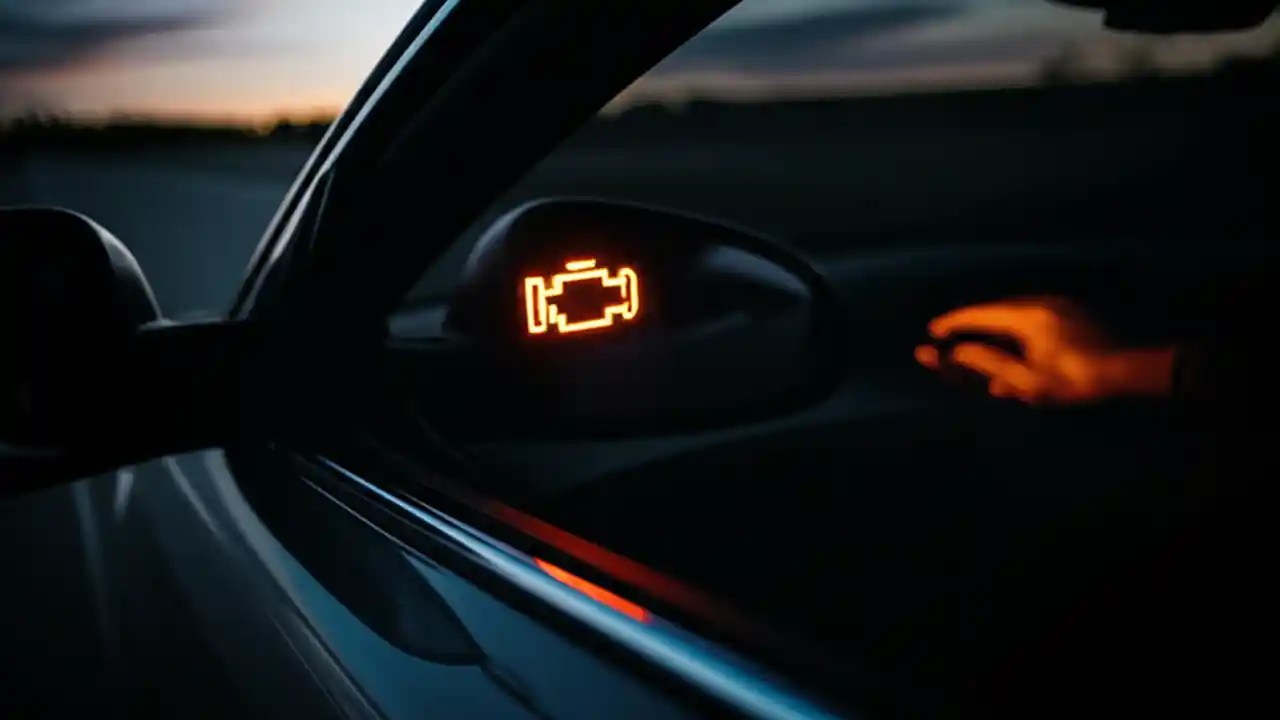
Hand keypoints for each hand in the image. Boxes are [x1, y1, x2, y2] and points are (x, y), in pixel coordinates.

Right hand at [914, 297, 1174, 404]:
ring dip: (993, 328)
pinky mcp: (1070, 312)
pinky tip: (1012, 346)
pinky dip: (1013, 329)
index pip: (980, 314)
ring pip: (1013, 313)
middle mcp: (1039, 302)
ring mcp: (1057, 304)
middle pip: (994, 311)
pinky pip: (1030, 316)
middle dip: (971, 325)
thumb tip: (957, 352)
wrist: (1128, 370)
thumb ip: (989, 363)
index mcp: (1026, 316)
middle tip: (950, 338)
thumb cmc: (1075, 379)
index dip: (953, 323)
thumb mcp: (1027, 380)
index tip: (933, 332)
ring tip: (978, 344)